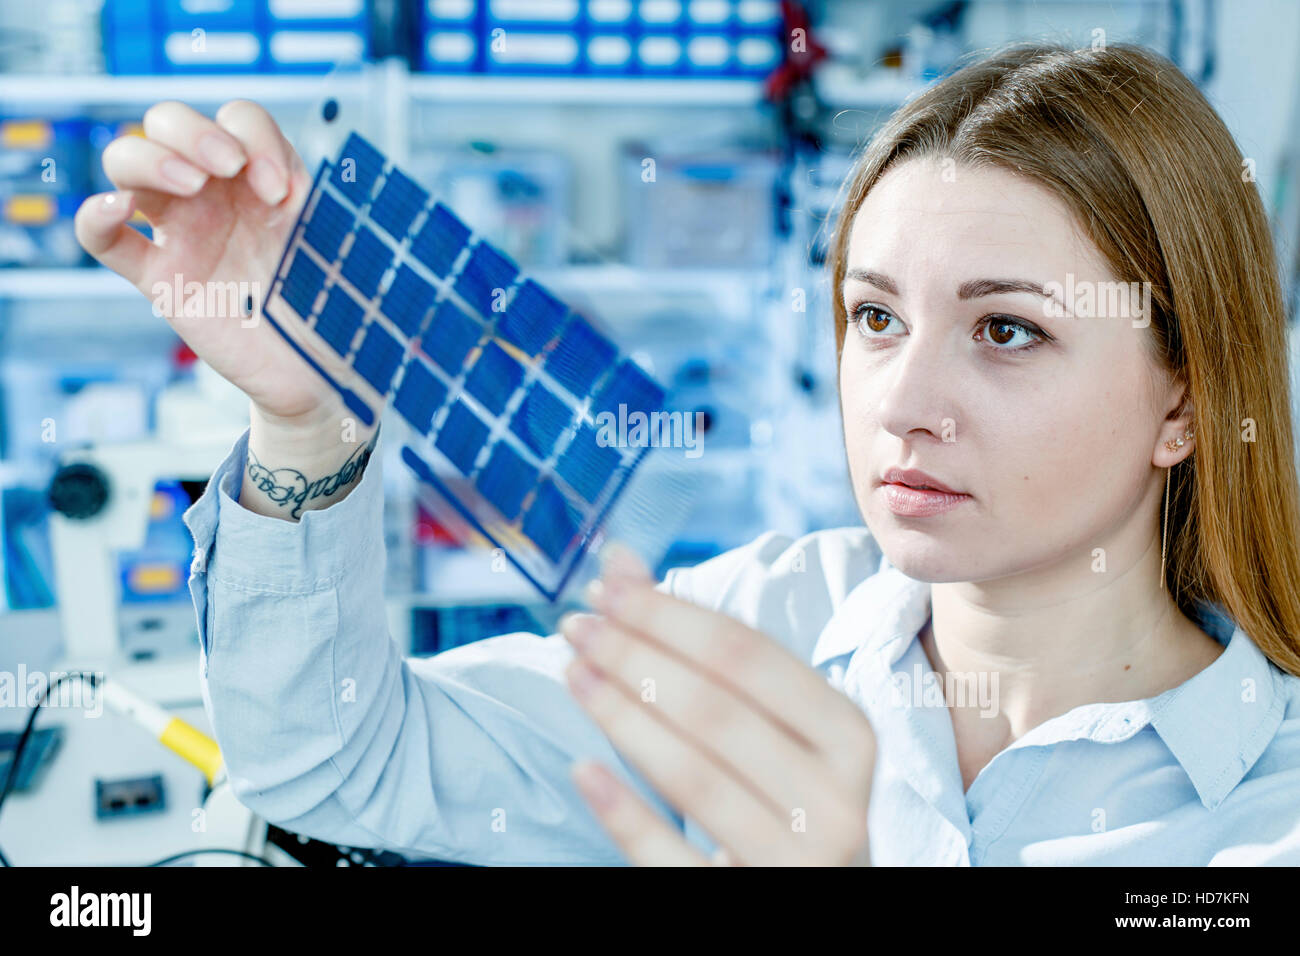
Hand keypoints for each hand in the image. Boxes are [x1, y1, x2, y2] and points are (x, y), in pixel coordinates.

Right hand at [73, 100, 339, 430]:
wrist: (320, 368)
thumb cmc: (330, 301)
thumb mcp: (333, 237)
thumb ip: (314, 197)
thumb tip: (278, 181)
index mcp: (258, 178)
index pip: (237, 119)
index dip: (254, 136)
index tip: (283, 191)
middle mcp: (214, 195)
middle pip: (168, 121)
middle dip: (194, 131)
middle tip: (230, 169)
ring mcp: (181, 231)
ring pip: (127, 162)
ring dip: (151, 158)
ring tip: (192, 185)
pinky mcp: (159, 277)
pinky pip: (104, 239)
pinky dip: (96, 215)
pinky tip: (117, 208)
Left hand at [558, 544, 875, 865]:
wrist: (816, 893)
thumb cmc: (785, 794)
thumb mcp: (770, 724)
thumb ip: (702, 645)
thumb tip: (620, 561)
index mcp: (851, 736)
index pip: (748, 656)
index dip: (669, 615)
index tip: (606, 589)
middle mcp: (838, 800)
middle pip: (716, 710)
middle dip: (635, 655)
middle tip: (576, 625)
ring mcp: (798, 861)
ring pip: (694, 777)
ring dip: (621, 716)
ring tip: (571, 673)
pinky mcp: (751, 904)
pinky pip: (672, 860)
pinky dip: (624, 813)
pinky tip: (582, 769)